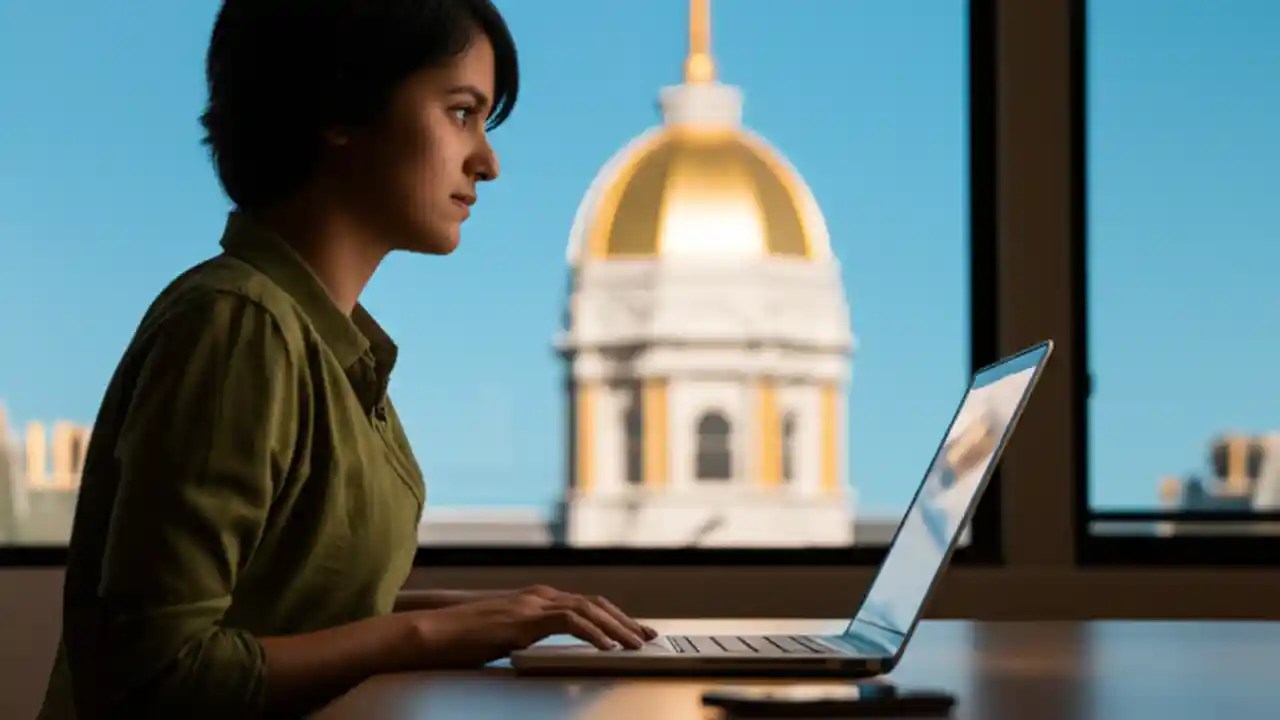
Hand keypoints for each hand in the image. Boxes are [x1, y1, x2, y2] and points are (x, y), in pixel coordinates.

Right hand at [407, 585, 657, 666]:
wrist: (432, 632)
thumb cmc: (463, 639)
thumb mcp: (507, 637)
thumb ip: (532, 637)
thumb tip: (551, 651)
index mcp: (537, 599)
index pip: (587, 604)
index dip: (615, 617)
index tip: (636, 633)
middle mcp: (539, 595)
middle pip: (595, 604)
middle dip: (626, 620)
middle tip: (649, 637)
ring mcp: (532, 604)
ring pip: (588, 609)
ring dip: (617, 628)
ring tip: (636, 645)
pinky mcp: (524, 619)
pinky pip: (568, 622)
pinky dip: (593, 634)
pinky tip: (607, 647)